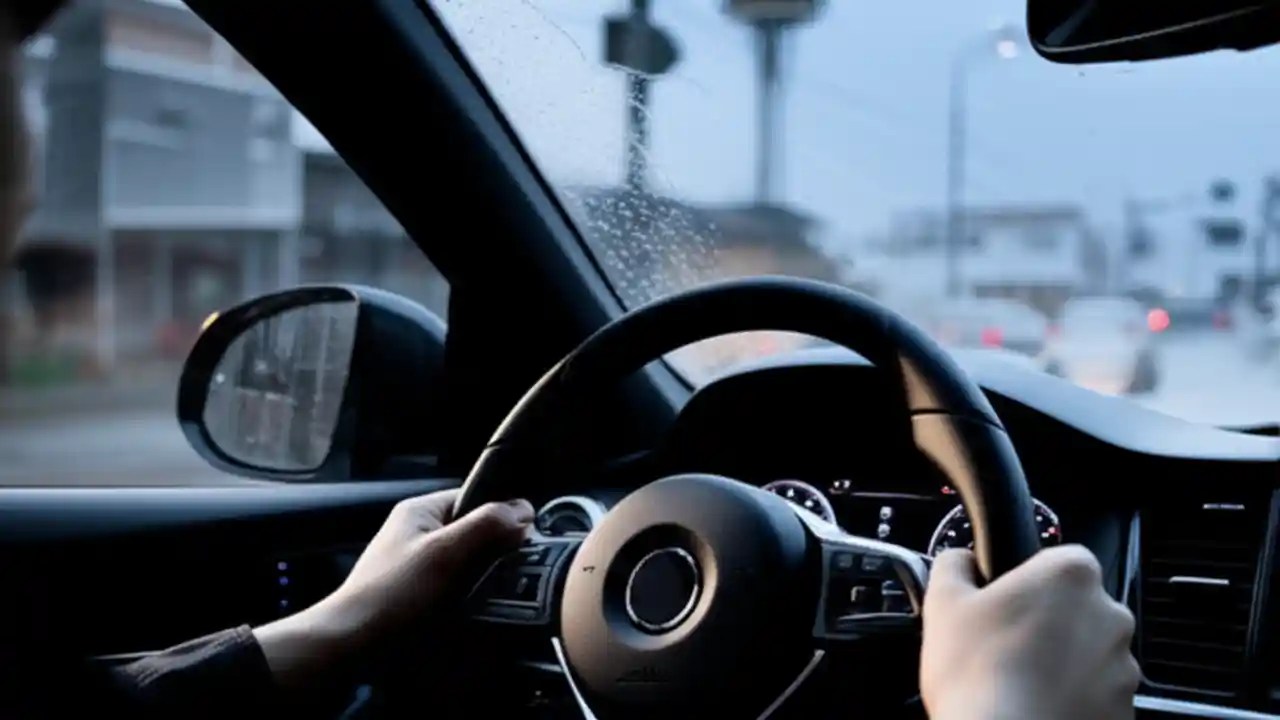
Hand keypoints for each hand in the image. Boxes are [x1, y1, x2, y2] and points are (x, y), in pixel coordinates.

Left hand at [254, 489, 533, 688]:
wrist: (351, 645)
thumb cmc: (396, 593)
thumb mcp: (446, 553)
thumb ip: (487, 526)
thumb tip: (525, 510)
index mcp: (420, 510)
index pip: (475, 498)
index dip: (501, 516)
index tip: (522, 542)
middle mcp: (416, 532)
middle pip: (472, 532)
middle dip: (493, 552)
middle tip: (510, 574)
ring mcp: (414, 564)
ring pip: (465, 563)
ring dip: (482, 579)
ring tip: (494, 596)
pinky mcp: (415, 594)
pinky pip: (454, 588)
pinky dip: (467, 598)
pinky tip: (474, 612)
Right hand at [920, 545, 1139, 719]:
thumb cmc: (978, 673)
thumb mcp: (943, 603)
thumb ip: (954, 566)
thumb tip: (961, 561)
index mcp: (1070, 574)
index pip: (1057, 559)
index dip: (1026, 581)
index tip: (1003, 603)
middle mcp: (1109, 614)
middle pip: (1075, 607)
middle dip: (1046, 623)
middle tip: (1003, 646)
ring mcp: (1123, 667)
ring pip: (1088, 653)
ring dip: (1060, 663)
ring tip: (1016, 683)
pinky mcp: (1126, 710)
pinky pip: (1095, 694)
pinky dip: (1072, 698)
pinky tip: (1035, 707)